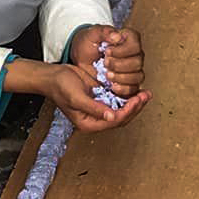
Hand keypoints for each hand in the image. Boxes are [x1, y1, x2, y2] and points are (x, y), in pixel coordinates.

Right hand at [13, 59, 149, 131]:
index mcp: (89, 123)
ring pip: (121, 110)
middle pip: (121, 118)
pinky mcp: (100, 98)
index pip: (114, 121)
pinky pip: (117, 100)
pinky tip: (134, 89)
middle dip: (135, 107)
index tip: (136, 100)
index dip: (127, 111)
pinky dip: (127, 96)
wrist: (53, 76)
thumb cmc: (61, 87)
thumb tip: (111, 117)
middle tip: (146, 95)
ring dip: (134, 102)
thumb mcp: (77, 97)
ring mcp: (99, 108)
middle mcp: (95, 118)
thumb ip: (94, 108)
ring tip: (145, 93)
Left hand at [69, 25, 145, 98]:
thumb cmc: (89, 43)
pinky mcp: (129, 83)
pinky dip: (124, 89)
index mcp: (129, 39)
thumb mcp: (92, 34)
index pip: (135, 45)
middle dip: (120, 65)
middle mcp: (135, 54)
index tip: (107, 51)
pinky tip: (112, 86)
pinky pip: (134, 88)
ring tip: (107, 75)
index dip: (122, 50)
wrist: (81, 58)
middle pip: (137, 62)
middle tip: (105, 64)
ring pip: (138, 76)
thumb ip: (104, 31)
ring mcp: (134, 69)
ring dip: (122, 77)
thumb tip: (117, 36)